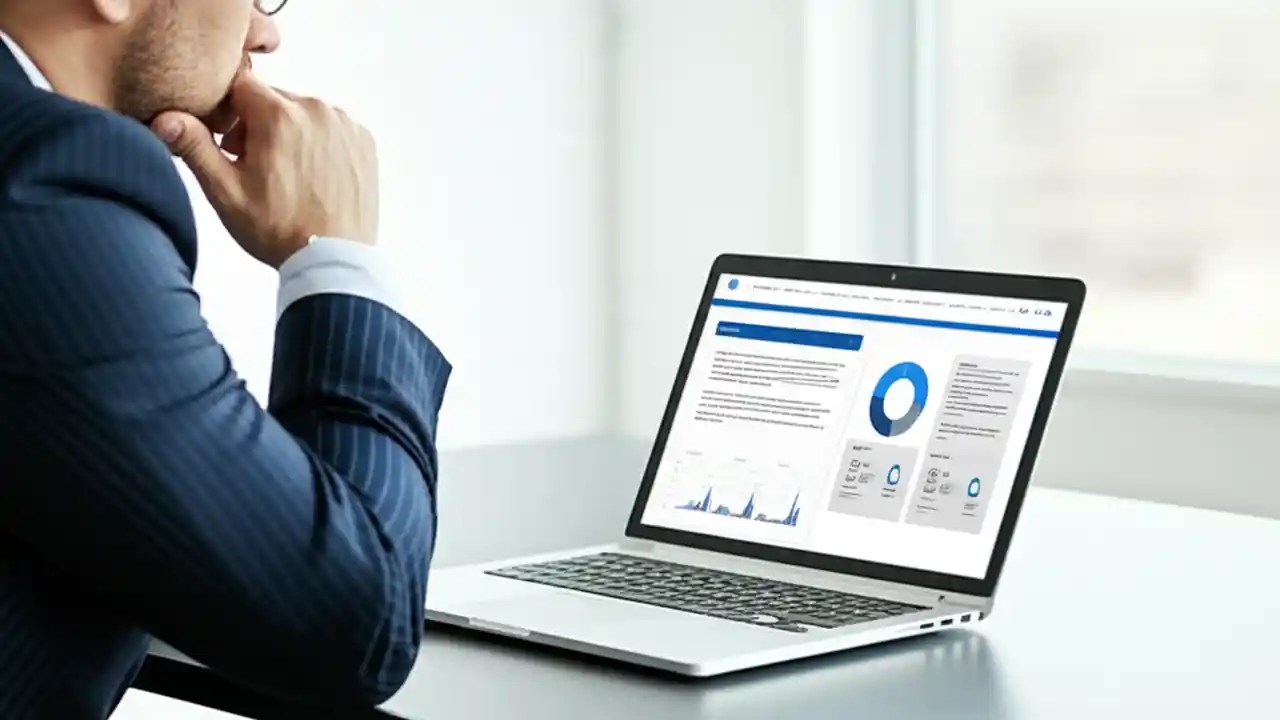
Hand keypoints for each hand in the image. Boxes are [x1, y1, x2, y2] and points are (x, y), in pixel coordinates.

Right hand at [151, 70, 378, 268]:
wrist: (334, 261)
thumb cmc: (278, 230)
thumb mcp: (226, 192)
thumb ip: (195, 147)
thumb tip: (164, 117)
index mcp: (279, 115)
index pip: (240, 86)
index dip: (228, 113)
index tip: (230, 144)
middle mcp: (316, 109)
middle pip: (273, 100)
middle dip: (258, 125)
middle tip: (255, 167)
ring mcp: (345, 124)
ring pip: (303, 113)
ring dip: (290, 134)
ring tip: (286, 176)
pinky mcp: (364, 140)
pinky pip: (331, 128)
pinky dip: (320, 143)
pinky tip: (313, 177)